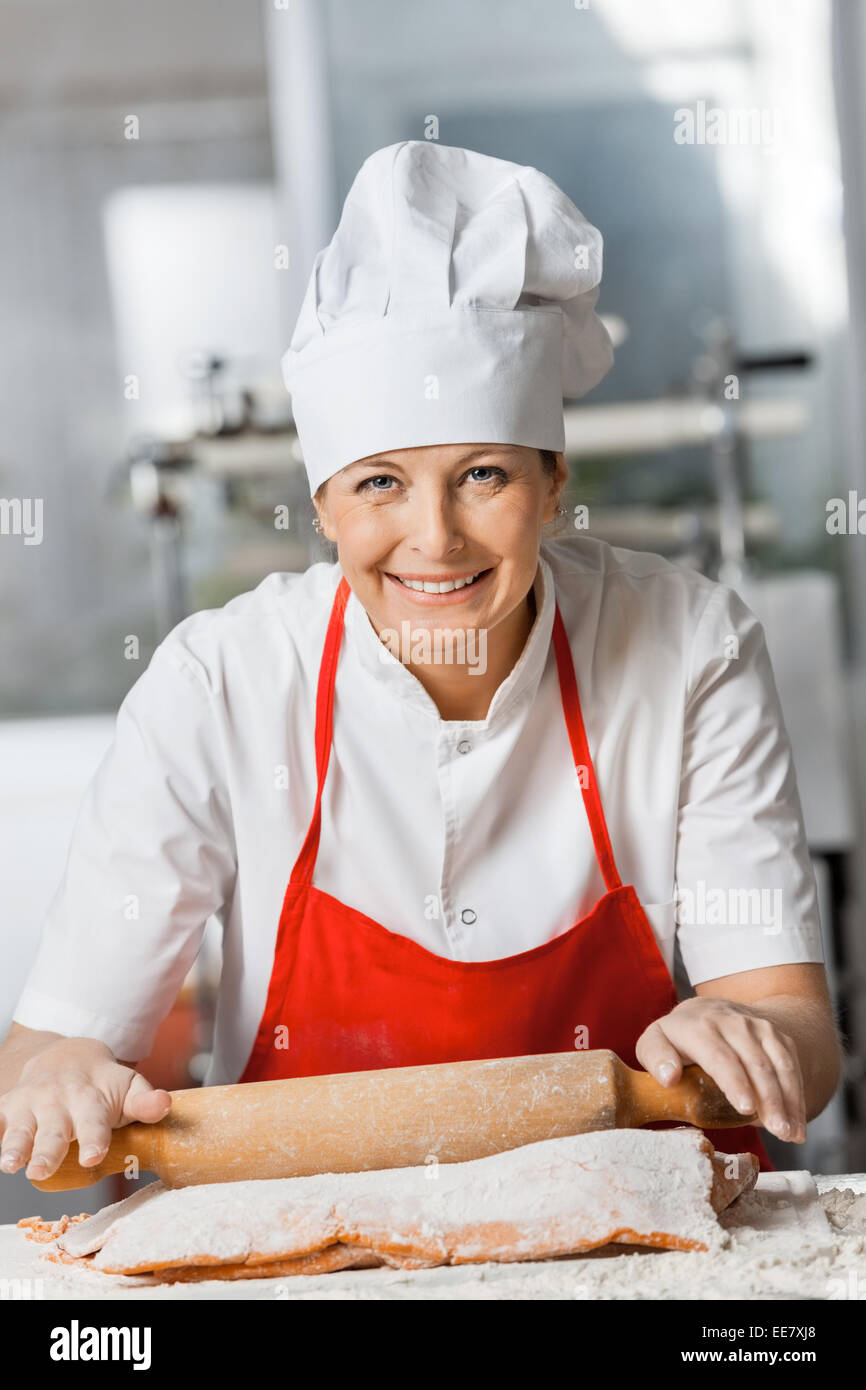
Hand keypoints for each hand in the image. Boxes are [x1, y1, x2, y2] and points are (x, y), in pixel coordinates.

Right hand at [0, 1036, 171, 1179]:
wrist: (64, 1056)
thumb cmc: (102, 1084)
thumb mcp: (128, 1087)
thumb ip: (144, 1102)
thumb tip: (165, 1105)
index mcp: (90, 1097)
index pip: (94, 1120)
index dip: (94, 1138)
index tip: (93, 1155)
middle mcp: (57, 1100)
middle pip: (53, 1130)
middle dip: (47, 1150)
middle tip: (41, 1171)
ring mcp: (29, 1104)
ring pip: (21, 1129)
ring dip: (14, 1147)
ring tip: (10, 1165)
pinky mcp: (7, 1109)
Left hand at [635, 996, 805, 1141]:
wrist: (713, 1011)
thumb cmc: (680, 1037)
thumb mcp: (656, 1041)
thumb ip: (655, 1056)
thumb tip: (669, 1077)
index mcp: (698, 1025)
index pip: (719, 1054)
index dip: (734, 1081)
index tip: (745, 1107)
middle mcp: (732, 1022)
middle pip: (755, 1062)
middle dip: (768, 1097)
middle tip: (777, 1130)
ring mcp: (758, 1027)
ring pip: (779, 1064)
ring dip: (788, 1100)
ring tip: (790, 1133)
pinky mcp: (777, 1036)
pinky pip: (791, 1067)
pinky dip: (797, 1097)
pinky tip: (797, 1125)